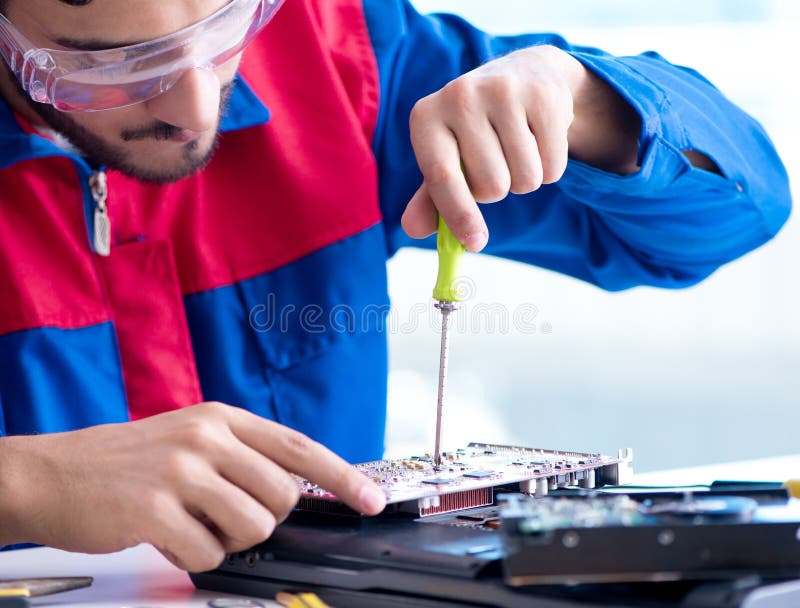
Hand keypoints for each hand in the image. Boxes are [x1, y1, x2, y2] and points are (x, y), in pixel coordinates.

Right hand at [0, 403, 385, 570]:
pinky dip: (194, 558)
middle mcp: (207, 438)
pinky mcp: (154, 509)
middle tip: (220, 515)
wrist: (53, 472)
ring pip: (253, 528)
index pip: (298, 446)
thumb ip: (241, 455)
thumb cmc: (127, 460)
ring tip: (191, 524)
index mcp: (222, 418)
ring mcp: (181, 472)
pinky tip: (166, 538)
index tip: (370, 500)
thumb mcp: (190, 437)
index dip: (341, 476)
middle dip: (262, 519)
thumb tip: (293, 490)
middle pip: (282, 498)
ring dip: (227, 540)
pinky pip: (209, 555)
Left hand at [402, 44, 639, 250]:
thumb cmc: (475, 130)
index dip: (459, 216)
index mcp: (426, 117)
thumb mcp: (446, 157)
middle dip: (498, 189)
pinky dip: (550, 167)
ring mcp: (503, 91)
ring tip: (517, 147)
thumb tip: (413, 229)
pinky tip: (538, 138)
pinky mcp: (543, 96)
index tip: (475, 243)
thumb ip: (430, 198)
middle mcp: (459, 97)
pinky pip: (553, 167)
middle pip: (491, 187)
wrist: (524, 75)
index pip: (442, 178)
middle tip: (496, 160)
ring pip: (525, 180)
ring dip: (525, 179)